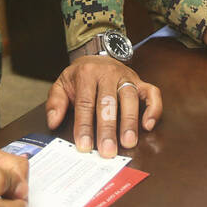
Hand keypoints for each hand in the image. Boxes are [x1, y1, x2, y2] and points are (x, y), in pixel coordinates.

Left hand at [46, 56, 161, 157]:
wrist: (96, 56)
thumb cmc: (80, 76)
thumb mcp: (61, 84)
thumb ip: (55, 102)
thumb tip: (53, 122)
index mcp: (87, 74)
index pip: (85, 103)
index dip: (84, 125)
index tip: (84, 145)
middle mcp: (108, 74)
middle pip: (108, 102)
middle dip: (107, 128)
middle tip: (107, 150)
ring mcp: (127, 76)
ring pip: (130, 98)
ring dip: (130, 122)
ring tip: (127, 142)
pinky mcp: (140, 81)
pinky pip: (152, 93)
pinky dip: (153, 109)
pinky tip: (148, 126)